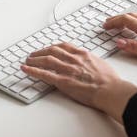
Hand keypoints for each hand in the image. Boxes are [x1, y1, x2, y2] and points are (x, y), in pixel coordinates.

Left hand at [22, 43, 136, 121]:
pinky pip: (44, 74)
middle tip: (34, 54)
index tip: (48, 48)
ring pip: (46, 60)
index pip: (63, 46)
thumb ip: (89, 61)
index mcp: (83, 54)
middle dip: (41, 52)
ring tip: (27, 61)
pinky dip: (33, 71)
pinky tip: (26, 69)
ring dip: (34, 60)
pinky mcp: (63, 81)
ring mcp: (67, 69)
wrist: (111, 90)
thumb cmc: (110, 81)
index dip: (53, 47)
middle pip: (52, 51)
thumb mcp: (100, 64)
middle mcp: (73, 59)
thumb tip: (87, 63)